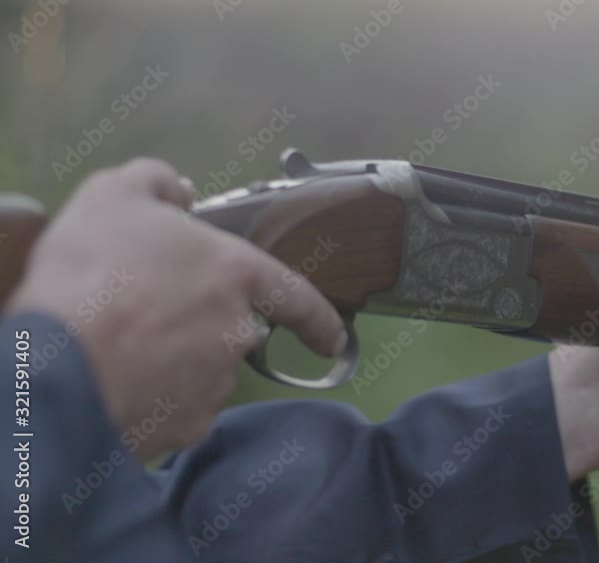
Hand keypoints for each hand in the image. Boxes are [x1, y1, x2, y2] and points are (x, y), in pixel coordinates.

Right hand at [8, 158, 345, 458]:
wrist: (58, 363)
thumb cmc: (92, 268)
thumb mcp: (114, 195)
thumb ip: (156, 182)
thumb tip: (181, 191)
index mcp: (235, 274)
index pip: (296, 297)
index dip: (317, 319)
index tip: (334, 340)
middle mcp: (238, 332)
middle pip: (232, 329)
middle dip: (200, 326)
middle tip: (144, 316)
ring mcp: (215, 385)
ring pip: (203, 371)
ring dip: (175, 363)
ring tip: (118, 350)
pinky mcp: (186, 428)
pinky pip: (177, 410)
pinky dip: (156, 400)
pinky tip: (118, 386)